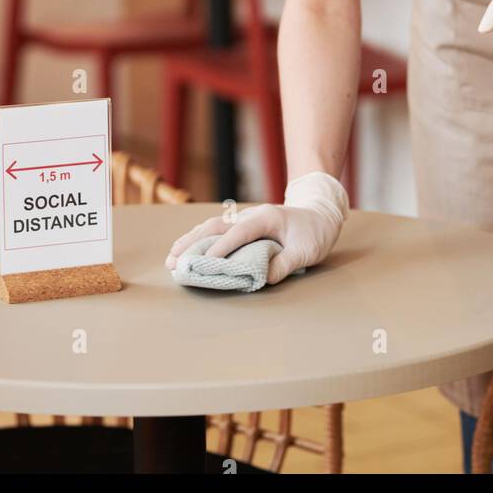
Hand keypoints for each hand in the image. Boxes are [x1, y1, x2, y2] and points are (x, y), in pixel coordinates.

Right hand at [164, 171, 349, 284]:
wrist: (321, 214)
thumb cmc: (315, 232)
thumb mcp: (307, 250)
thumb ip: (285, 263)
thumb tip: (262, 278)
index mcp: (266, 218)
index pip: (238, 233)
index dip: (221, 247)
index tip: (204, 262)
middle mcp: (251, 215)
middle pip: (216, 226)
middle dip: (194, 242)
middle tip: (173, 260)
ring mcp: (245, 219)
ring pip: (212, 226)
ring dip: (192, 240)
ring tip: (172, 256)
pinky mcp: (244, 226)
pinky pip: (218, 230)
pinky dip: (201, 239)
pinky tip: (188, 249)